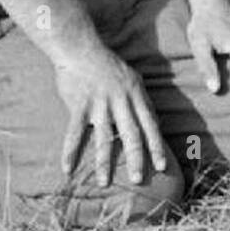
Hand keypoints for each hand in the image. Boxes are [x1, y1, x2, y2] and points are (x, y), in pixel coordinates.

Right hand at [54, 44, 168, 188]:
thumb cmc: (108, 65)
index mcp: (136, 94)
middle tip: (137, 180)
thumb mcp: (132, 79)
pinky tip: (67, 169)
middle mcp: (121, 100)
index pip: (150, 124)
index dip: (156, 146)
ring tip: (104, 183)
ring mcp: (100, 103)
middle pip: (132, 134)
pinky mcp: (79, 105)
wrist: (81, 48)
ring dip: (104, 162)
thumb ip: (141, 100)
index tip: (162, 166)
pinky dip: (70, 152)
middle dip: (136, 159)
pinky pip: (74, 133)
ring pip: (104, 138)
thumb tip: (154, 121)